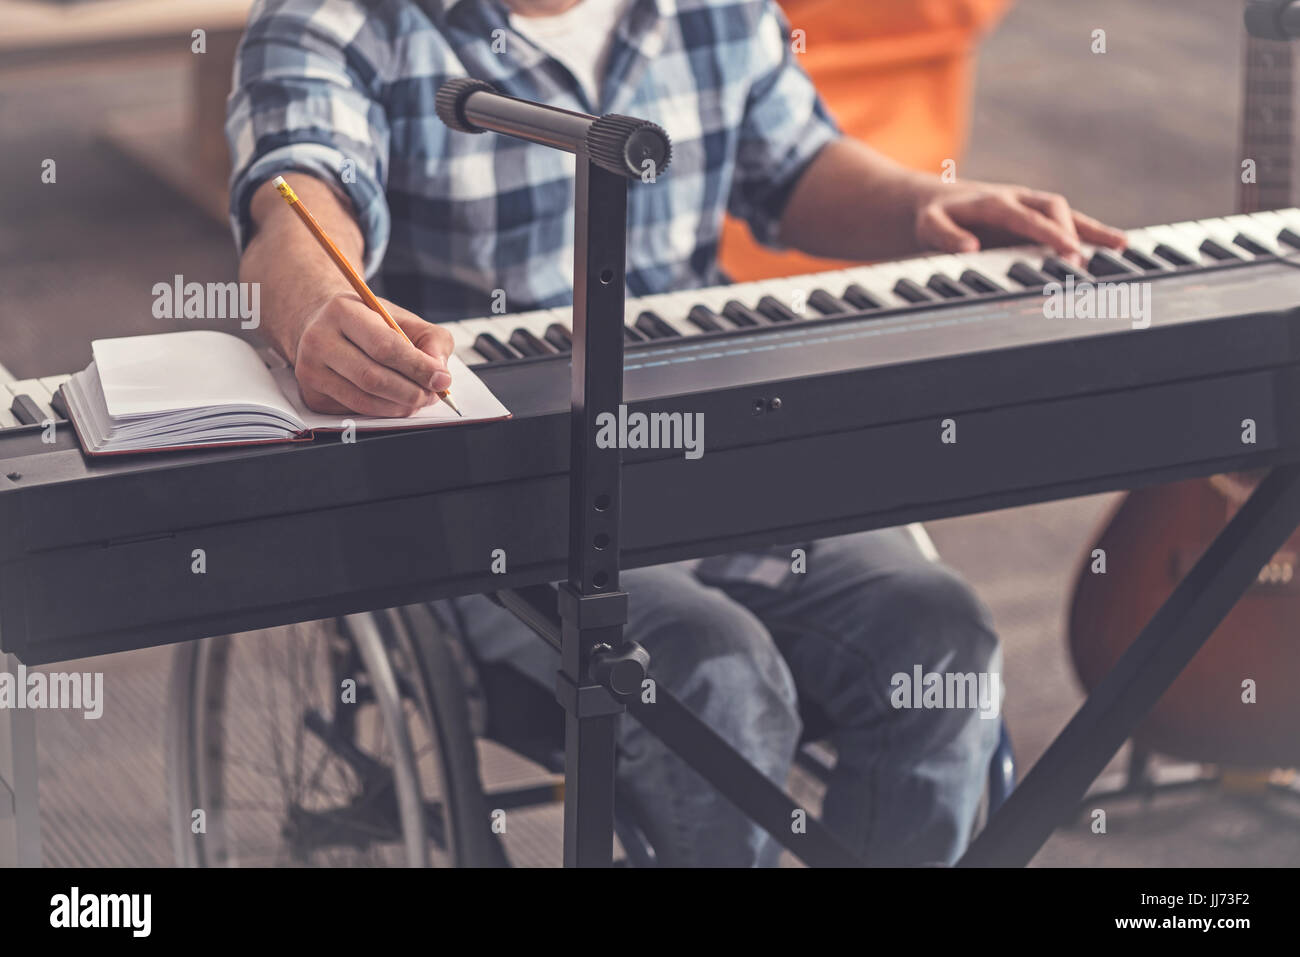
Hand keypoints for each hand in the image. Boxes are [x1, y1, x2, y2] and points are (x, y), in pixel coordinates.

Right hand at [291, 292, 455, 415]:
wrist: (325, 326)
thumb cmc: (368, 323)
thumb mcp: (402, 318)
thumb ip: (431, 339)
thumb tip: (439, 373)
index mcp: (343, 311)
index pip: (385, 346)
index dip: (418, 367)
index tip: (441, 378)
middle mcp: (319, 340)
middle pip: (373, 378)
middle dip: (412, 392)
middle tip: (433, 395)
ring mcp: (311, 370)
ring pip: (365, 401)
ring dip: (400, 406)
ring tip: (418, 399)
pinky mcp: (312, 395)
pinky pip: (355, 412)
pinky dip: (383, 411)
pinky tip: (394, 401)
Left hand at [914, 181, 1126, 265]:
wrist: (936, 202)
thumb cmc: (935, 217)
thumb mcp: (930, 226)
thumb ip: (947, 236)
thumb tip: (970, 249)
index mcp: (995, 202)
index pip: (1027, 217)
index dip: (1050, 233)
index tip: (1068, 250)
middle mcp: (1018, 199)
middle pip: (1053, 210)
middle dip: (1071, 233)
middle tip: (1083, 263)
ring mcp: (1030, 206)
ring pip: (1068, 214)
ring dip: (1093, 230)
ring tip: (1122, 247)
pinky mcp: (1036, 217)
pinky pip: (1068, 222)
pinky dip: (1092, 233)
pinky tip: (1118, 246)